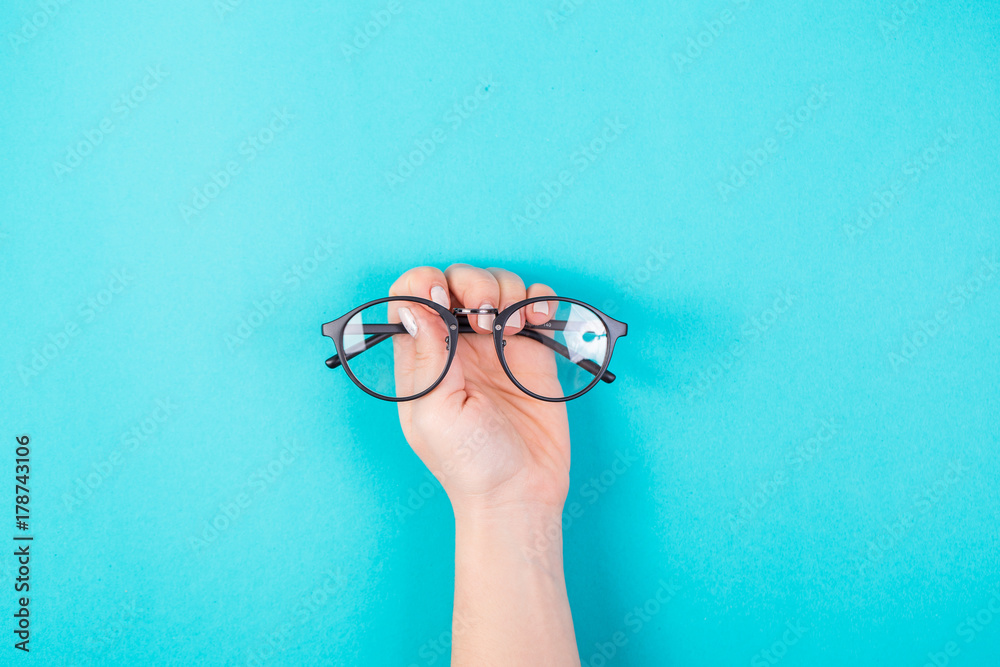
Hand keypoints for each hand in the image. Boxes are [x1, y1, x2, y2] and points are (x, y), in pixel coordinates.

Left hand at [388, 264, 570, 515]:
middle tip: (484, 317)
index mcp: (422, 356)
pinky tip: (537, 320)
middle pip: (456, 281)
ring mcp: (496, 344)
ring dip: (507, 291)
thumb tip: (415, 306)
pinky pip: (535, 303)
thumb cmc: (469, 465)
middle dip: (473, 284)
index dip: (422, 283)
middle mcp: (457, 344)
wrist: (520, 493)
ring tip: (513, 328)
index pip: (410, 296)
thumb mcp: (434, 413)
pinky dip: (538, 298)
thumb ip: (427, 357)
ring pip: (497, 285)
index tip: (442, 297)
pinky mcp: (532, 351)